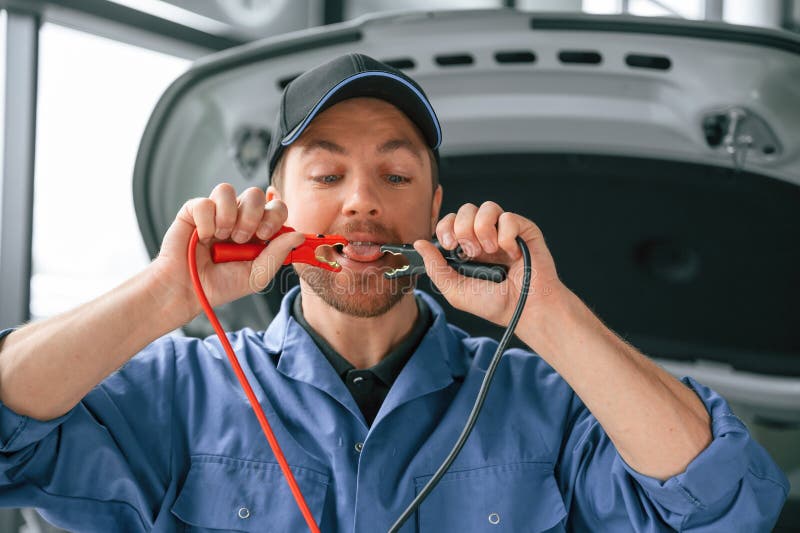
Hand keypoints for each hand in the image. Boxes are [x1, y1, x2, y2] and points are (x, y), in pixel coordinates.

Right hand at [148, 183, 304, 321]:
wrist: (188, 291)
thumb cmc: (221, 284)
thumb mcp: (256, 275)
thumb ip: (278, 254)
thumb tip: (300, 235)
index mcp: (257, 229)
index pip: (275, 207)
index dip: (274, 216)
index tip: (265, 236)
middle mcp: (237, 216)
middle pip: (255, 194)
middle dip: (252, 217)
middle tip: (242, 239)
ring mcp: (216, 212)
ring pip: (227, 190)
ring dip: (229, 217)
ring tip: (222, 237)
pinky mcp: (193, 211)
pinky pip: (205, 202)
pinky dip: (207, 222)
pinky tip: (203, 237)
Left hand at [414, 201, 565, 326]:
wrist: (524, 309)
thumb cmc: (495, 303)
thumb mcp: (455, 291)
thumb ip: (435, 268)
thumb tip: (419, 244)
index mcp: (468, 247)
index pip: (451, 221)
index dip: (446, 227)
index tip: (449, 245)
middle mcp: (486, 236)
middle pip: (466, 209)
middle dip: (463, 230)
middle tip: (472, 252)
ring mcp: (505, 231)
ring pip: (487, 207)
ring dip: (483, 230)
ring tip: (490, 251)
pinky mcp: (525, 230)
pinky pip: (509, 217)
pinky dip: (506, 236)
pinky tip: (511, 254)